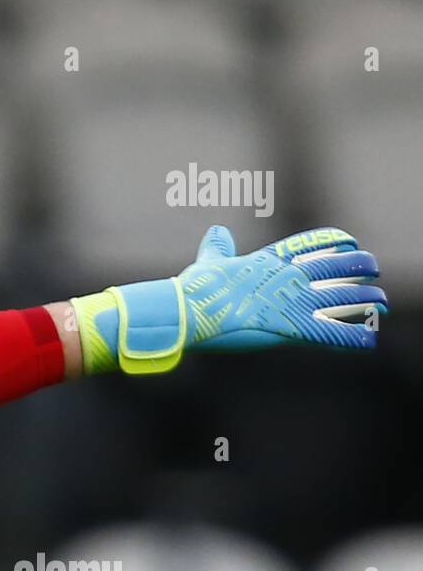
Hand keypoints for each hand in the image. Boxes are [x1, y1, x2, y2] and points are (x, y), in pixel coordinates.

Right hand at [180, 226, 386, 351]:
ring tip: (383, 303)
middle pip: (335, 266)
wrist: (187, 310)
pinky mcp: (289, 327)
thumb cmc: (194, 288)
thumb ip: (219, 248)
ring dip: (367, 301)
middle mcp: (286, 277)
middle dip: (359, 267)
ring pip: (341, 297)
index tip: (351, 240)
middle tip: (374, 269)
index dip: (333, 241)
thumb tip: (217, 230)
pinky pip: (329, 332)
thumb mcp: (209, 263)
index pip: (309, 244)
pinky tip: (369, 340)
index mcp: (268, 260)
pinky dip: (352, 337)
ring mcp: (290, 302)